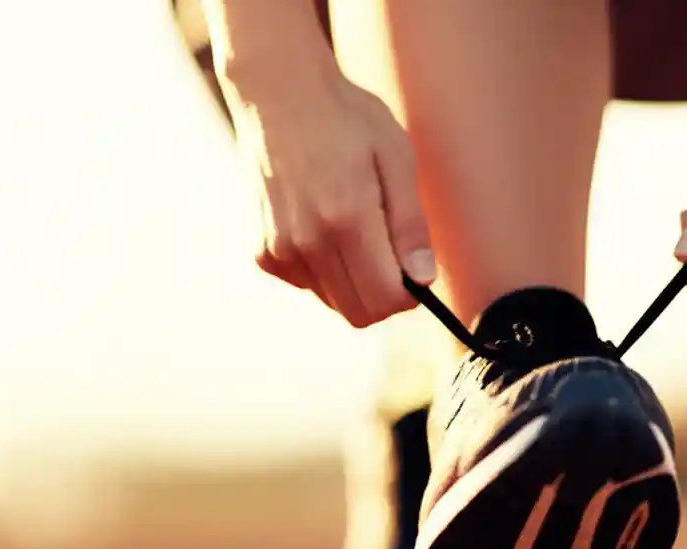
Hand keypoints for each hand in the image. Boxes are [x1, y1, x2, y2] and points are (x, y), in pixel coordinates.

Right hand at [217, 32, 433, 327]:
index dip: (409, 296)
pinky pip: (308, 286)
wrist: (278, 95)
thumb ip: (409, 224)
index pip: (385, 300)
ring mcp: (280, 250)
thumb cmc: (346, 119)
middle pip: (360, 314)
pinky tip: (324, 225)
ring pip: (334, 302)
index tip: (414, 272)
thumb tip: (422, 279)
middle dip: (384, 296)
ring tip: (354, 228)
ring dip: (354, 281)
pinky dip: (325, 269)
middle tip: (391, 255)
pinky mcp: (264, 252)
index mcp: (346, 218)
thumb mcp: (395, 157)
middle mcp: (307, 242)